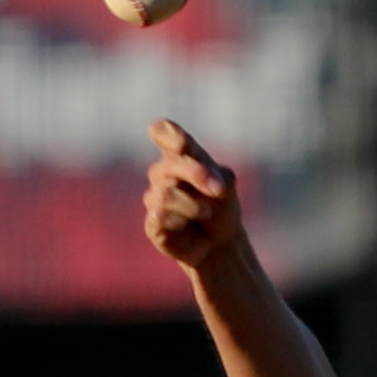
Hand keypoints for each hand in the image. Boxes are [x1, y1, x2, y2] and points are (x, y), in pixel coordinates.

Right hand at [143, 119, 242, 267]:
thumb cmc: (221, 208)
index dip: (169, 135)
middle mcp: (162, 174)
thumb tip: (210, 183)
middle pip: (170, 165)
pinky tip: (189, 226)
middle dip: (196, 175)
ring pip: (165, 194)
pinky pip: (159, 217)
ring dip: (192, 205)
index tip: (183, 145)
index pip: (163, 132)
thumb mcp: (225, 185)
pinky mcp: (152, 224)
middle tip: (218, 189)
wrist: (221, 244)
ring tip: (206, 213)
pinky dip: (180, 221)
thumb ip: (216, 175)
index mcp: (179, 155)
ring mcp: (155, 198)